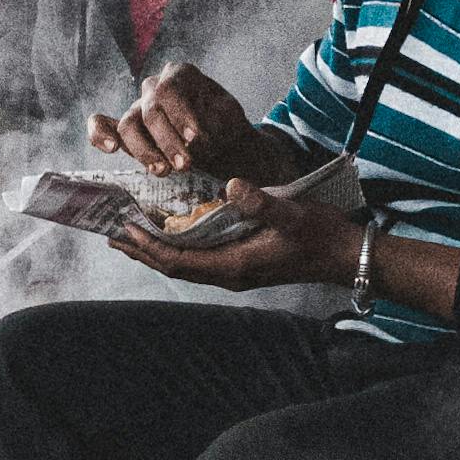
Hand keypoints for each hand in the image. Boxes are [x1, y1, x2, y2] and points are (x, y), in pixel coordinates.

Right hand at [91, 63, 266, 178]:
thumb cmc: (225, 126)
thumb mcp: (230, 120)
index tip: (194, 138)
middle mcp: (154, 87)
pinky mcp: (126, 128)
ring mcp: (138, 107)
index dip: (179, 113)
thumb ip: (214, 123)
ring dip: (144, 151)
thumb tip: (193, 139)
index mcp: (180, 75)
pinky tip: (110, 148)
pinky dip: (99, 134)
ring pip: (128, 125)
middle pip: (150, 111)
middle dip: (168, 141)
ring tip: (163, 171)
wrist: (220, 141)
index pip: (170, 89)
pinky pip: (102, 125)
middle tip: (186, 165)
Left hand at [112, 188, 360, 290]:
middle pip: (175, 266)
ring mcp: (238, 271)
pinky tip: (173, 234)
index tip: (123, 230)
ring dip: (157, 251)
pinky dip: (179, 248)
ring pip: (186, 264)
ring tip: (131, 236)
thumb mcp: (294, 213)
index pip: (178, 260)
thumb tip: (232, 186)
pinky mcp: (245, 264)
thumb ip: (262, 202)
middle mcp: (231, 273)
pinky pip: (201, 260)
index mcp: (236, 264)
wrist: (348, 256)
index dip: (148, 247)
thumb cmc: (322, 234)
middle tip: (111, 233)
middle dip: (142, 251)